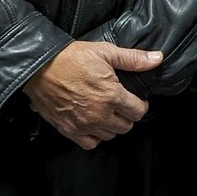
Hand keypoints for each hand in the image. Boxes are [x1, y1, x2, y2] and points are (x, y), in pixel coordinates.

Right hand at [24, 41, 160, 149]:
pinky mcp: (69, 130)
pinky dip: (95, 137)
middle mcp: (100, 114)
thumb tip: (157, 59)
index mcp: (112, 96)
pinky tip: (93, 124)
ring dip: (112, 126)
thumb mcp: (105, 52)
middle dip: (127, 116)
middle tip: (121, 105)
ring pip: (110, 136)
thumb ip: (133, 59)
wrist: (39, 67)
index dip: (140, 105)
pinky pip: (90, 143)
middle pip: (126, 126)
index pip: (138, 111)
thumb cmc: (71, 58)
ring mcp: (84, 125)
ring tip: (107, 113)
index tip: (136, 100)